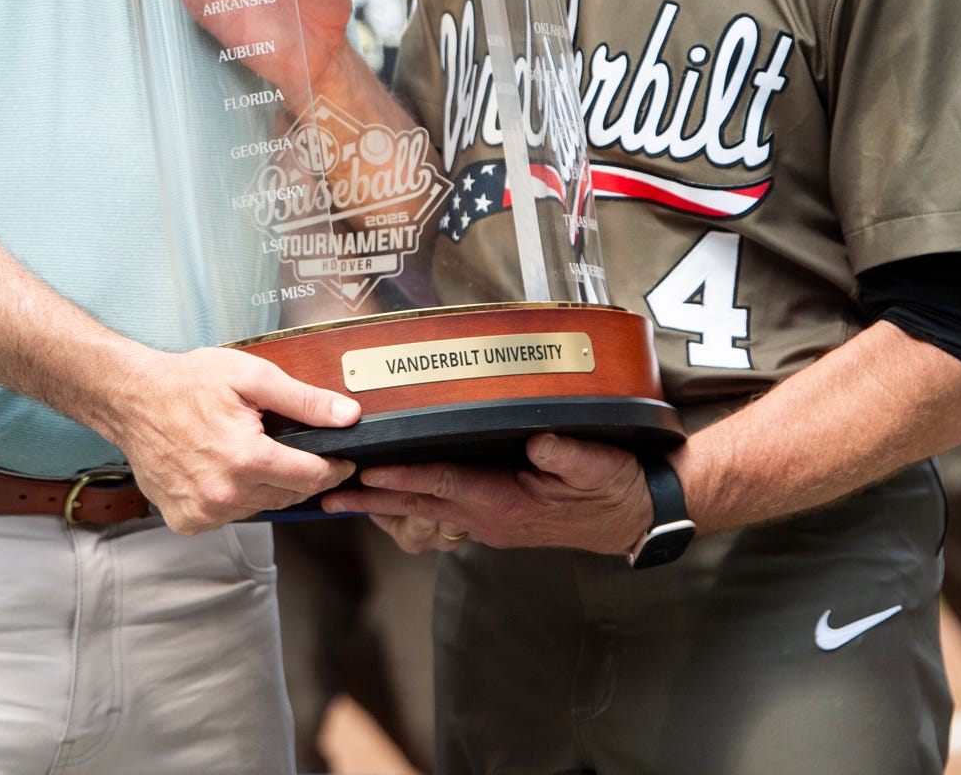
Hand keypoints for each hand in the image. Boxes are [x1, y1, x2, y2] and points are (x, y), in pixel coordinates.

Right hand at [100, 345, 358, 534]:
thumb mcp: (252, 377)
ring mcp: (203, 512)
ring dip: (267, 486)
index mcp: (246, 459)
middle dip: (300, 474)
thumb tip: (347, 416)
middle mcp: (225, 494)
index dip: (333, 467)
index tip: (342, 460)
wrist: (132, 399)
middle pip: (288, 495)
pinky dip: (236, 498)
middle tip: (294, 448)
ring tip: (253, 453)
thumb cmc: (187, 383)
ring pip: (260, 508)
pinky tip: (226, 471)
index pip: (312, 477)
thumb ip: (304, 400)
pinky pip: (229, 516)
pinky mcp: (186, 521)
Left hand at [322, 433, 656, 555]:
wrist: (632, 517)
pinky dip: (410, 500)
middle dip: (373, 498)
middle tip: (328, 493)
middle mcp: (490, 518)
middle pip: (420, 504)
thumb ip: (569, 456)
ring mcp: (489, 521)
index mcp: (508, 505)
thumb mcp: (600, 468)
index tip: (368, 470)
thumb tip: (541, 440)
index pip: (445, 484)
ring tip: (343, 495)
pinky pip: (441, 509)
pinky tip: (390, 494)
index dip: (405, 475)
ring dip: (384, 502)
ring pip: (425, 509)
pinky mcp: (494, 516)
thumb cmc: (614, 489)